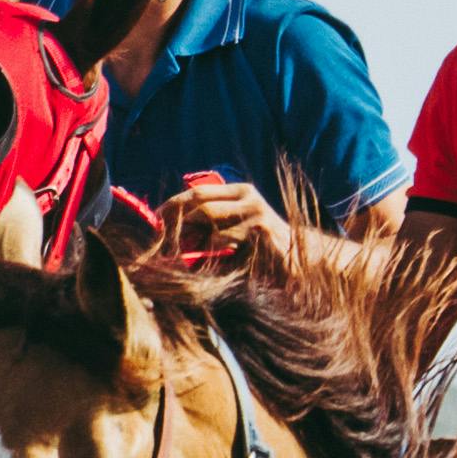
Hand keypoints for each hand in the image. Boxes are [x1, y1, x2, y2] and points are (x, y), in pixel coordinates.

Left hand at [158, 172, 293, 269]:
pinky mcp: (259, 229)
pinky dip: (208, 251)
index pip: (198, 192)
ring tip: (178, 254)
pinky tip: (207, 261)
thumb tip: (170, 235)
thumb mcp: (232, 239)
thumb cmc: (262, 256)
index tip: (156, 220)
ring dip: (189, 237)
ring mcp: (254, 211)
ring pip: (207, 217)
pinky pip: (221, 238)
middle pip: (199, 201)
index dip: (173, 204)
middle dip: (175, 219)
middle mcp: (247, 197)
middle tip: (160, 240)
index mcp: (240, 193)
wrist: (299, 265)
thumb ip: (207, 232)